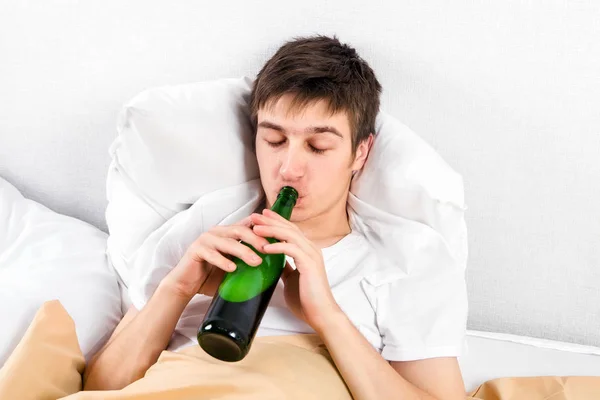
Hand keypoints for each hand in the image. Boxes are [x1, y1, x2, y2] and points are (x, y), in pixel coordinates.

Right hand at [160, 216, 269, 300]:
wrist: (186, 285)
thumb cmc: (212, 276)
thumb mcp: (235, 267)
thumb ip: (249, 263)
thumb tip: (276, 268)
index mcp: (228, 233)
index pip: (248, 225)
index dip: (262, 228)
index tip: (277, 236)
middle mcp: (218, 232)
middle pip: (240, 230)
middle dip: (256, 239)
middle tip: (268, 249)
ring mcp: (206, 240)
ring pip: (228, 242)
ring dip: (243, 251)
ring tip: (256, 262)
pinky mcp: (196, 250)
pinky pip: (211, 254)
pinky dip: (222, 261)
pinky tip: (232, 269)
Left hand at [250, 209, 342, 330]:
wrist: (320, 314)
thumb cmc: (306, 299)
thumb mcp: (291, 279)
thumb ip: (285, 267)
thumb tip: (274, 262)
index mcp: (307, 251)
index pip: (290, 230)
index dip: (275, 222)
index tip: (260, 217)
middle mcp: (311, 249)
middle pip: (289, 228)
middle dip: (270, 220)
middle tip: (254, 215)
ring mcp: (311, 255)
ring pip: (289, 235)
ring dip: (271, 230)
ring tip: (255, 228)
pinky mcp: (309, 264)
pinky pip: (291, 249)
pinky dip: (277, 246)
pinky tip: (265, 247)